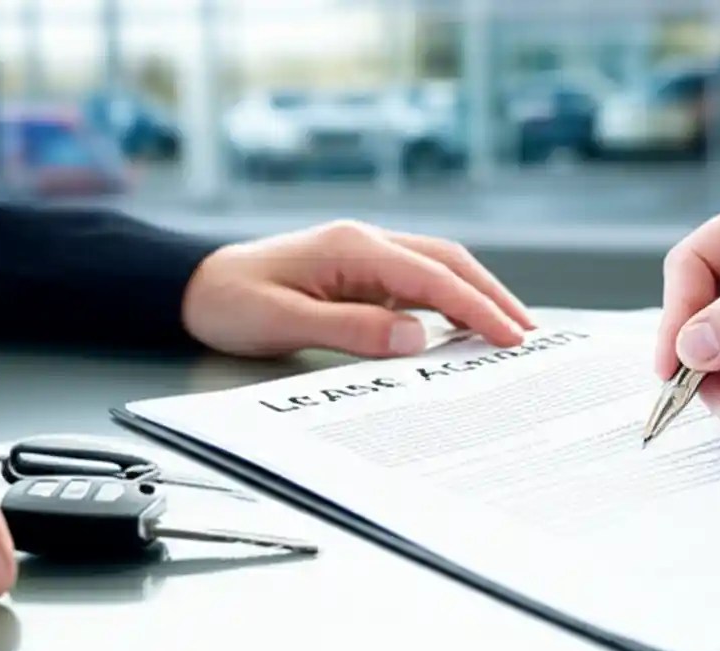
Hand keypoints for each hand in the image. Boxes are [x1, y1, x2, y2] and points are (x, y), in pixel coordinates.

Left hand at [181, 220, 534, 357]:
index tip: (510, 336)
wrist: (193, 287)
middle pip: (449, 262)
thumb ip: (352, 330)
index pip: (433, 276)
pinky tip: (464, 327)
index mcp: (353, 248)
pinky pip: (417, 285)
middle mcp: (367, 244)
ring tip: (509, 331)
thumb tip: (418, 338)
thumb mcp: (285, 321)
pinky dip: (449, 303)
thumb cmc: (230, 301)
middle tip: (527, 333)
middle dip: (492, 295)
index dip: (477, 307)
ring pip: (438, 269)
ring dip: (476, 296)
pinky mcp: (361, 275)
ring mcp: (366, 257)